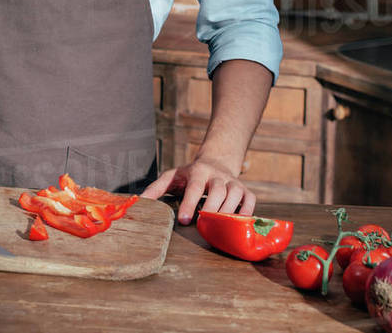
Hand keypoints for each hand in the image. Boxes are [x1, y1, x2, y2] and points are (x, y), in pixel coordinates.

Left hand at [140, 155, 255, 225]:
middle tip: (203, 226)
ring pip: (235, 197)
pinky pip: (250, 202)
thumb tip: (140, 202)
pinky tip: (237, 226)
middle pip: (218, 191)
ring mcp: (234, 183)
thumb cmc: (189, 175)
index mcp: (199, 172)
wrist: (216, 163)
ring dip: (227, 213)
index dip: (189, 204)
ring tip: (218, 228)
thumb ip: (156, 188)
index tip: (184, 221)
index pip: (195, 188)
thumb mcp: (172, 177)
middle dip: (211, 209)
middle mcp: (218, 176)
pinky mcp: (246, 191)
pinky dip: (246, 214)